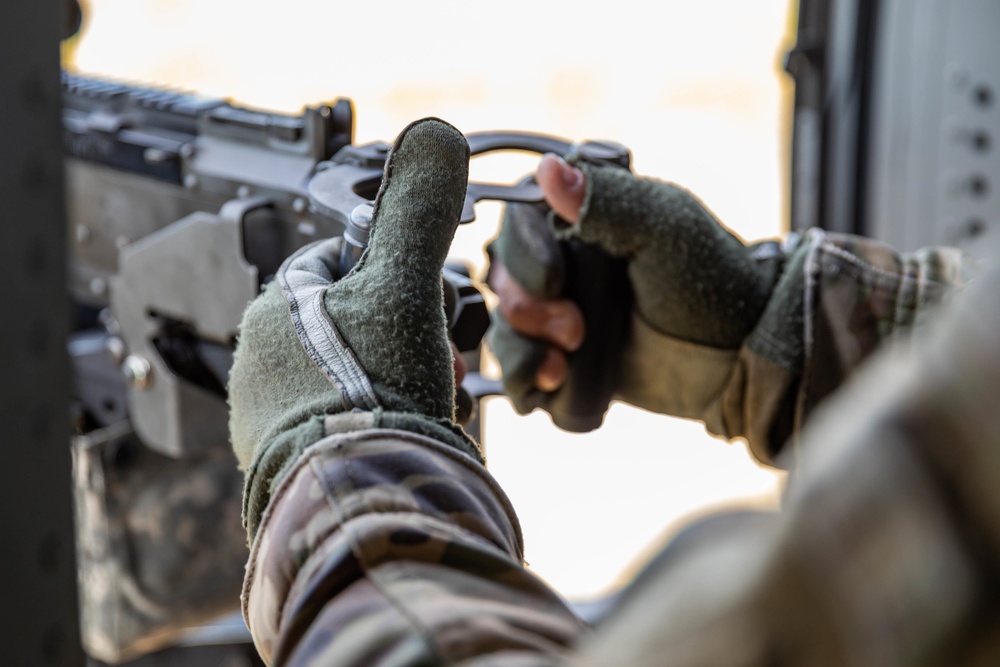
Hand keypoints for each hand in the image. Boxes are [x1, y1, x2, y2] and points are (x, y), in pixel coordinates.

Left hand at [229, 117, 481, 480]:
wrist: (362, 495)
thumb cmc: (371, 389)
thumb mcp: (405, 285)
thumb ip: (419, 212)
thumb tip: (434, 135)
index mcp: (273, 312)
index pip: (335, 265)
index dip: (392, 272)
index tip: (424, 293)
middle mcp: (261, 365)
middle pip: (351, 323)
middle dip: (405, 331)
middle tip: (439, 349)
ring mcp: (275, 420)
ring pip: (355, 374)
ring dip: (404, 375)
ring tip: (436, 389)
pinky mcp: (297, 464)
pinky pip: (349, 422)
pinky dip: (387, 418)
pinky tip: (417, 424)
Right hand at [487, 152, 778, 428]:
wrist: (742, 358)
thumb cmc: (713, 283)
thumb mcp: (665, 230)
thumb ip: (608, 200)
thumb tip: (548, 169)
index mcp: (581, 220)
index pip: (516, 224)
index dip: (525, 255)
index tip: (556, 280)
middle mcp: (562, 265)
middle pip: (501, 281)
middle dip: (530, 310)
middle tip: (576, 327)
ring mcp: (559, 317)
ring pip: (503, 329)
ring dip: (523, 350)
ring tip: (564, 364)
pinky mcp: (563, 363)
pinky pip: (517, 374)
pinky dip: (525, 381)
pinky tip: (556, 382)